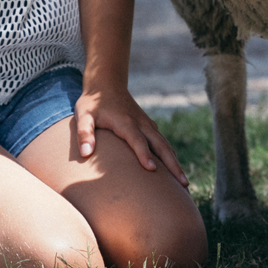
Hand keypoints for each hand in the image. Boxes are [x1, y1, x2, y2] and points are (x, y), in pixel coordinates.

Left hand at [72, 86, 187, 184]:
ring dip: (175, 162)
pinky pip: (162, 142)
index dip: (144, 154)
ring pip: (165, 145)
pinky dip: (170, 155)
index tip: (152, 169)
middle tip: (183, 183)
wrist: (107, 84)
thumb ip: (84, 134)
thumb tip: (86, 154)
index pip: (137, 140)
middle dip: (172, 164)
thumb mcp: (83, 116)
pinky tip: (174, 168)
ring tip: (184, 183)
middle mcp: (141, 123)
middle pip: (161, 145)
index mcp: (125, 122)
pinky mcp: (149, 126)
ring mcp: (147, 124)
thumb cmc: (92, 103)